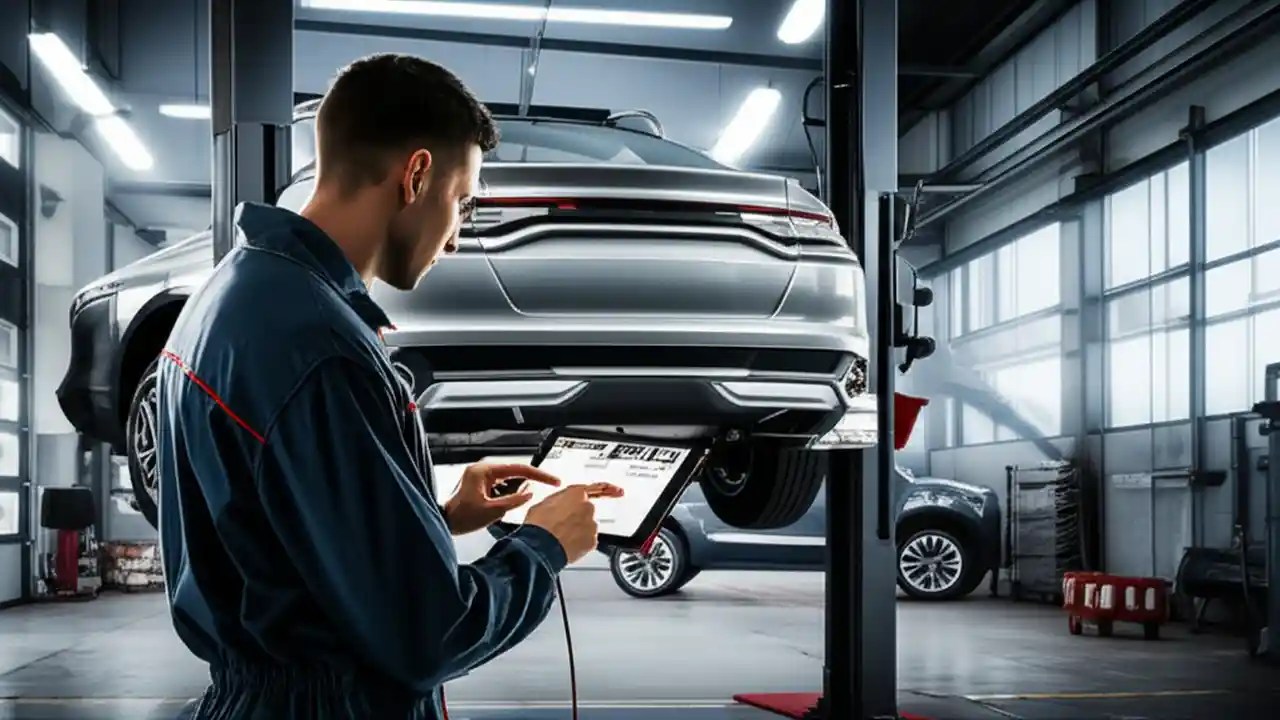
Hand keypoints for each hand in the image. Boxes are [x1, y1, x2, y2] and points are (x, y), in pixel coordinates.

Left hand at [442, 462, 560, 534]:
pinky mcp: (480, 482)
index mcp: (485, 470)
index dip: (539, 475)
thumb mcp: (492, 511)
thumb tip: (530, 493)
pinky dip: (508, 493)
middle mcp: (483, 468)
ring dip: (515, 491)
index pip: (519, 469)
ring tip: (508, 505)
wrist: (443, 522)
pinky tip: (504, 505)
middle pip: (515, 472)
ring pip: (509, 479)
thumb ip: (514, 501)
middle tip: (543, 491)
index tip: (554, 481)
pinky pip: (501, 484)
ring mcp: (481, 474)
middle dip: (528, 483)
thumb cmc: (461, 517)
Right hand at [524, 483, 624, 564]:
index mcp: (576, 494)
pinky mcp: (592, 541)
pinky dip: (580, 543)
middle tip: (562, 525)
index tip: (618, 491)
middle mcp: (588, 508)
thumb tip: (559, 504)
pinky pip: (588, 541)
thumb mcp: (544, 504)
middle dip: (578, 517)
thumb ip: (559, 500)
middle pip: (586, 511)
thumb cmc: (539, 525)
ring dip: (577, 531)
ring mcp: (591, 525)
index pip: (596, 489)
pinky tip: (566, 545)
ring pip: (587, 527)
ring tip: (561, 537)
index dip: (608, 489)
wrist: (540, 547)